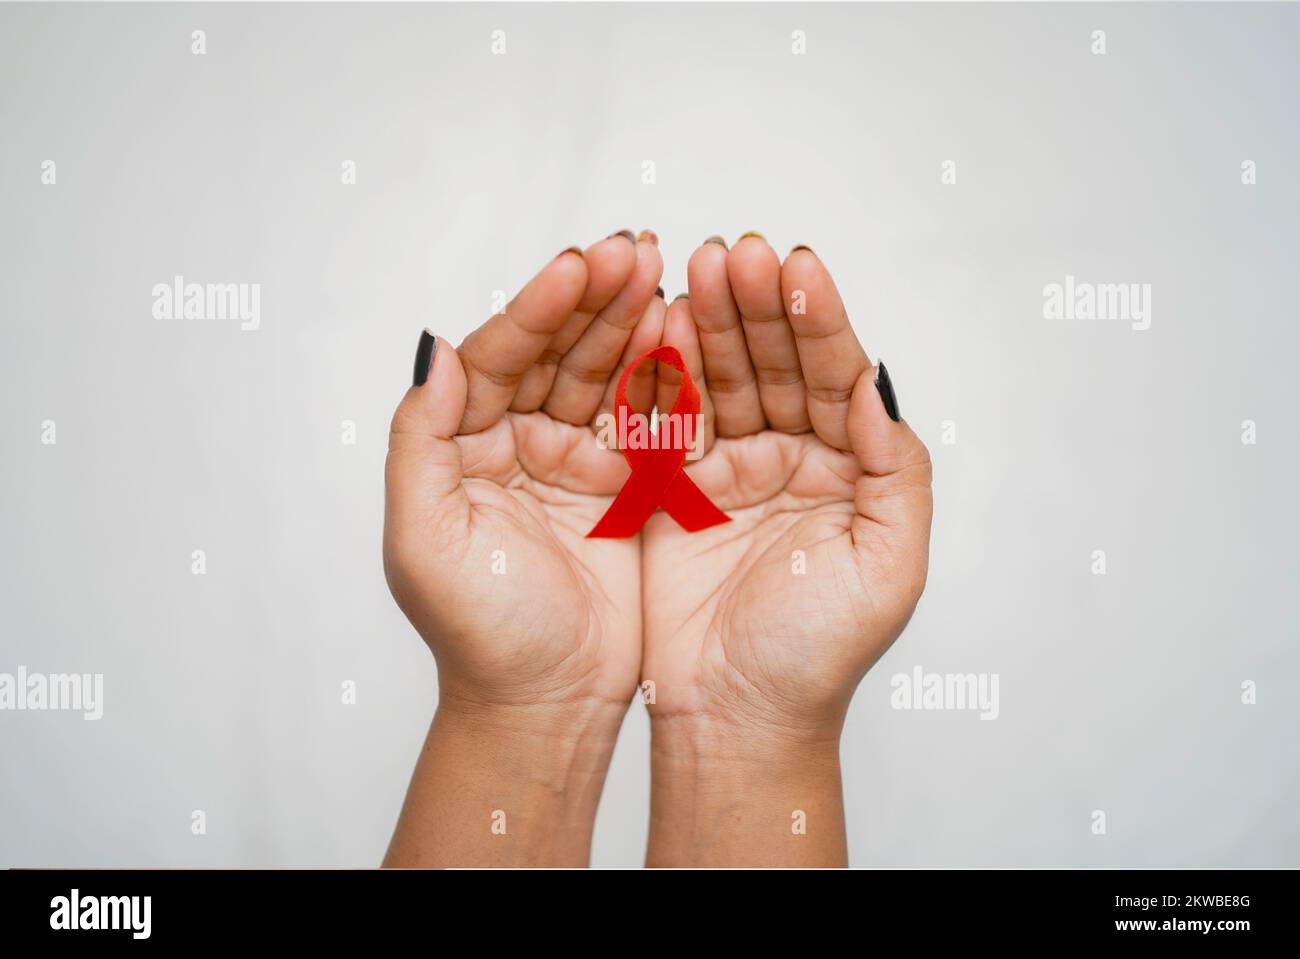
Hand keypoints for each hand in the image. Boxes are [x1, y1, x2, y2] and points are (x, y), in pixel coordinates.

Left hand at [383, 231, 663, 864]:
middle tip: (635, 250)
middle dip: (593, 299)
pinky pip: (646, 418)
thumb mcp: (425, 541)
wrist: (546, 703)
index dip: (536, 310)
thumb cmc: (481, 635)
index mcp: (463, 447)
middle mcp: (515, 443)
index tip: (576, 266)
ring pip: (603, 374)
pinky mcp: (624, 486)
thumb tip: (434, 350)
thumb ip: (419, 442)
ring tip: (667, 272)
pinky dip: (666, 376)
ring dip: (632, 323)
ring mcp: (572, 461)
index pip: (496, 357)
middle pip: (555, 352)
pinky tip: (686, 332)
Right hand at [641, 235, 932, 864]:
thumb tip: (879, 388)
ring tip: (696, 266)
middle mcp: (793, 459)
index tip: (798, 268)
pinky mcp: (673, 488)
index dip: (819, 321)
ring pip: (722, 377)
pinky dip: (663, 371)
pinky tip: (658, 322)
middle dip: (758, 306)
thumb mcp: (889, 566)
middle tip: (736, 253)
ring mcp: (731, 469)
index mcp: (851, 471)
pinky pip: (669, 417)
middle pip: (776, 363)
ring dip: (711, 322)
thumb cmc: (817, 656)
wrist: (734, 716)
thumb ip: (899, 472)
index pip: (837, 376)